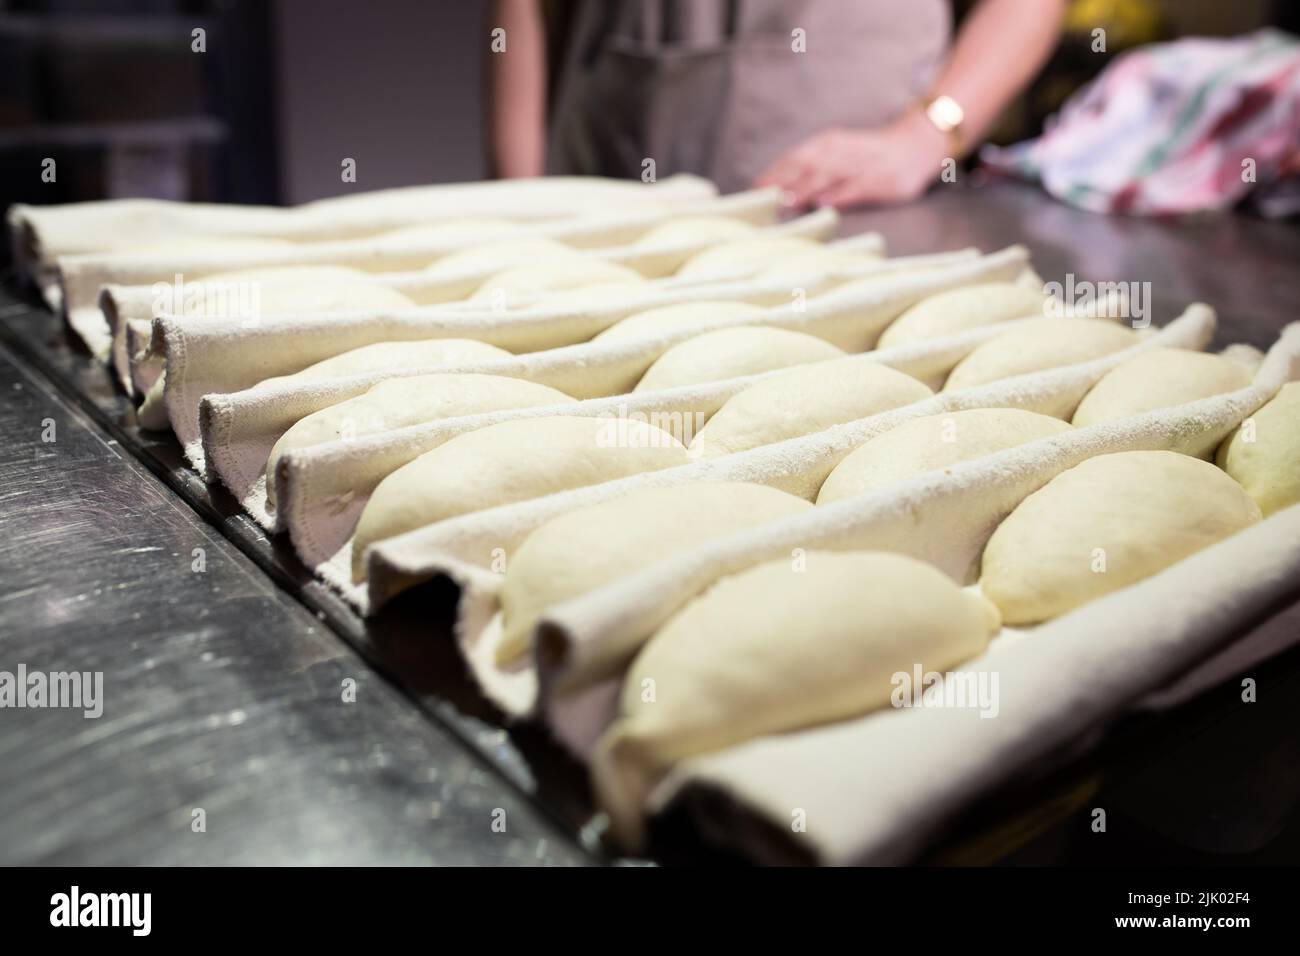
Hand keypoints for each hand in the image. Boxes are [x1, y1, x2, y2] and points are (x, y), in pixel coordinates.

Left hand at [754, 110, 952, 208]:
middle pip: (807, 167)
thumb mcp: (838, 153)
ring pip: (829, 176)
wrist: (917, 145)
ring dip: (806, 189)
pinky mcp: (881, 180)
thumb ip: (811, 169)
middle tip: (764, 201)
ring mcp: (862, 165)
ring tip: (787, 202)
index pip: (794, 159)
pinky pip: (858, 187)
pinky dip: (840, 195)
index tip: (752, 192)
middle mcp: (842, 151)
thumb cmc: (870, 155)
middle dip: (785, 183)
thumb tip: (778, 190)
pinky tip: (825, 204)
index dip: (774, 175)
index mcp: (827, 144)